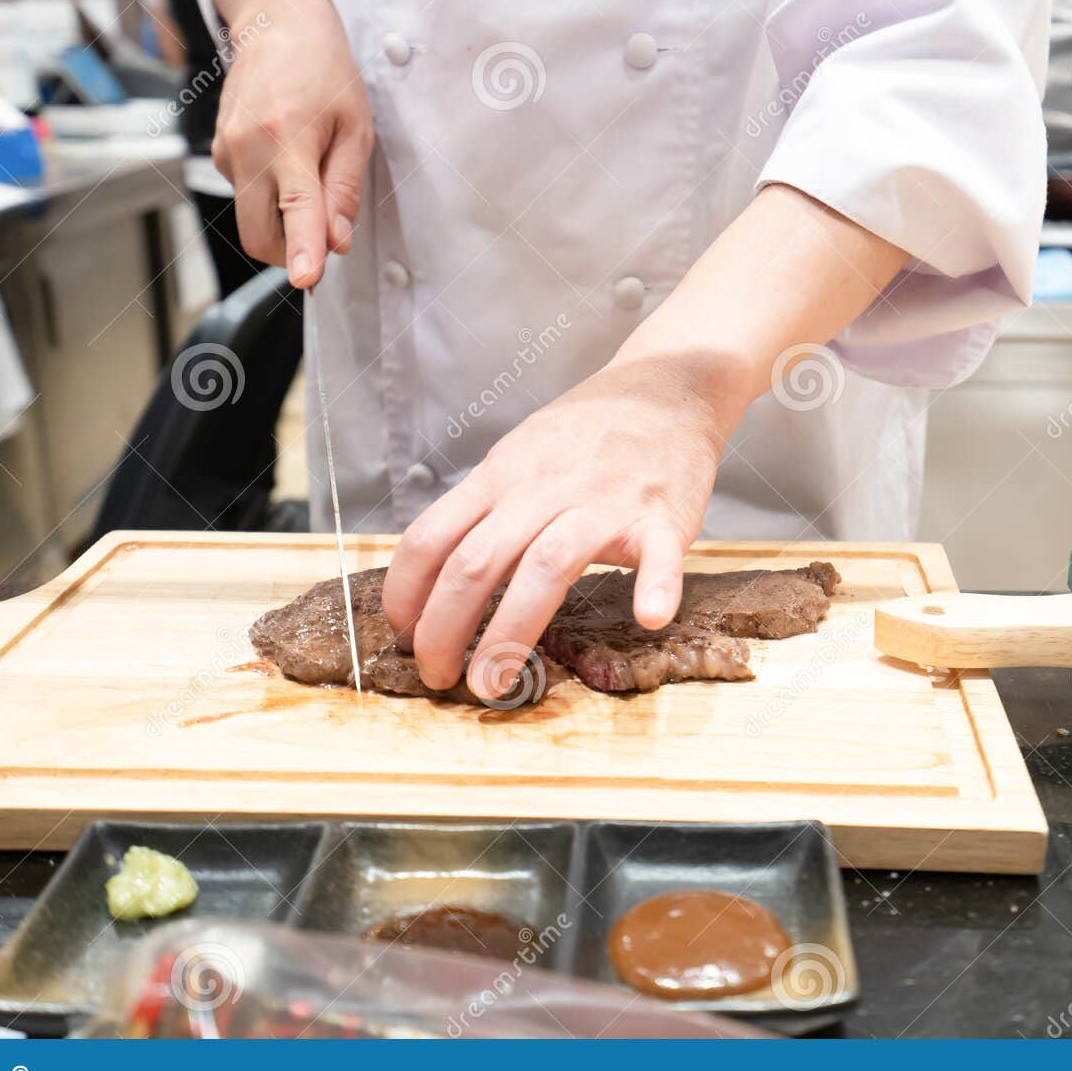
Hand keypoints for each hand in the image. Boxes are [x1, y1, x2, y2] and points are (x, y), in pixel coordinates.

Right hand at [210, 0, 372, 285]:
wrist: (278, 26)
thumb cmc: (324, 72)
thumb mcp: (356, 129)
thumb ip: (345, 189)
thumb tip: (338, 241)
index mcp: (288, 138)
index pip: (296, 209)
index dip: (303, 251)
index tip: (305, 279)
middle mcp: (248, 147)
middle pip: (259, 235)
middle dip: (291, 252)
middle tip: (324, 232)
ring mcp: (227, 151)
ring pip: (252, 220)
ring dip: (283, 221)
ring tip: (309, 173)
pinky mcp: (219, 153)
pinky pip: (246, 197)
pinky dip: (271, 198)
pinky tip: (288, 161)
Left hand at [381, 349, 755, 699]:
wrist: (667, 386)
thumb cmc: (589, 432)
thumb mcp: (519, 454)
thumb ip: (485, 507)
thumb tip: (435, 572)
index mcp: (501, 477)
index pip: (430, 537)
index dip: (406, 594)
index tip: (404, 635)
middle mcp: (541, 490)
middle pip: (475, 563)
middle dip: (444, 630)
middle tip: (438, 679)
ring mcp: (602, 502)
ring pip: (545, 568)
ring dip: (511, 632)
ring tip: (494, 684)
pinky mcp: (660, 515)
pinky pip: (656, 554)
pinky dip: (655, 586)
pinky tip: (650, 617)